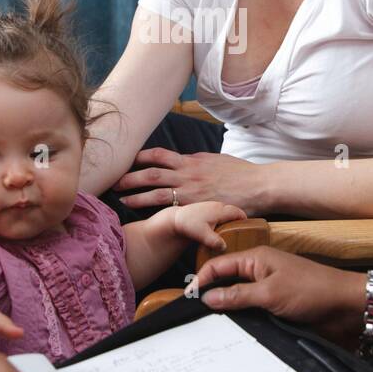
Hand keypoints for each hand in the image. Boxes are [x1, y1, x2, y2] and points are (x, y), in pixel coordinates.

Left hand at [113, 147, 266, 213]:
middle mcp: (187, 174)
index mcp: (190, 160)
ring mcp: (191, 192)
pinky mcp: (197, 208)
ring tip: (122, 200)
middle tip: (114, 182)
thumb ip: (196, 161)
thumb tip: (183, 160)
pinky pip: (171, 210)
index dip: (140, 158)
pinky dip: (156, 212)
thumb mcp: (215, 159)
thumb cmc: (240, 173)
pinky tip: (145, 217)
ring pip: (156, 193)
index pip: (158, 155)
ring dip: (136, 196)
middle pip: (151, 173)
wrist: (258, 186)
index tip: (127, 161)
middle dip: (130, 177)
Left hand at [163, 200, 247, 251]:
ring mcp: (213, 206)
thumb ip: (214, 241)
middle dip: (239, 222)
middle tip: (242, 234)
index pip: (239, 213)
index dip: (245, 221)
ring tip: (231, 234)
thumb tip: (224, 247)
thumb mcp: (202, 235)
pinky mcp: (208, 209)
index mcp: (221, 210)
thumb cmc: (188, 225)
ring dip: (230, 221)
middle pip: (234, 212)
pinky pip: (220, 214)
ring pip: (227, 213)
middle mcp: (218, 205)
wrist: (175, 219)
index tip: (250, 230)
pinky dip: (223, 220)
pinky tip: (219, 230)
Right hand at [192, 246, 368, 347]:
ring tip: (209, 322)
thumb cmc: (313, 290)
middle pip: (226, 280)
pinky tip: (234, 326)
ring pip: (238, 296)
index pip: (218, 265)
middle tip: (193, 312)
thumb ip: (237, 296)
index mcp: (256, 259)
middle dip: (211, 294)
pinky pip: (251, 307)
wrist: (345, 305)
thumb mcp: (270, 294)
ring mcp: (268, 287)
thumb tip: (208, 297)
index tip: (187, 297)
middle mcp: (260, 270)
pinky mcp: (276, 303)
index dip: (201, 279)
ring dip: (227, 307)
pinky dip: (242, 315)